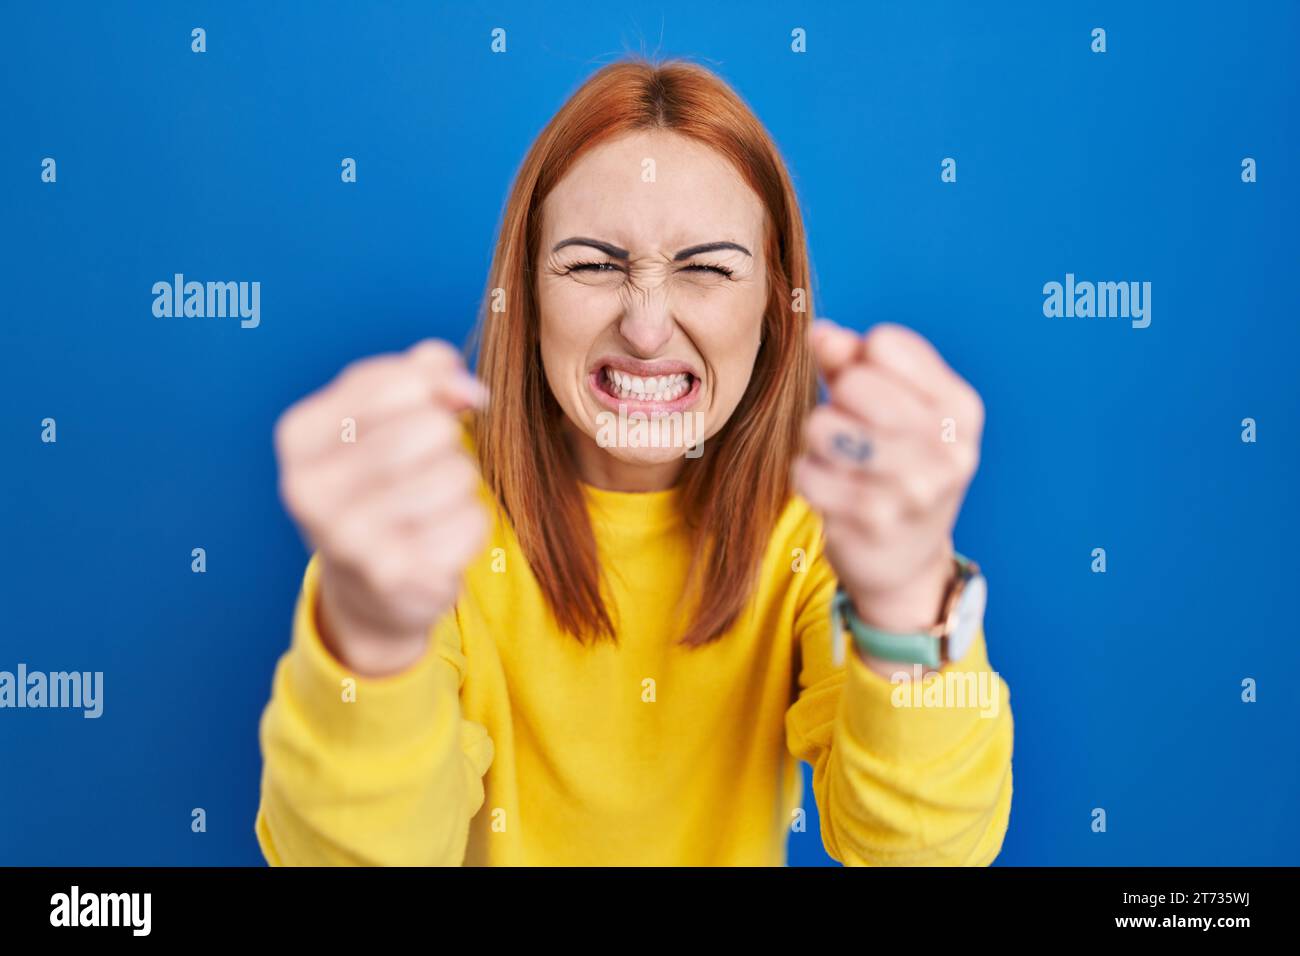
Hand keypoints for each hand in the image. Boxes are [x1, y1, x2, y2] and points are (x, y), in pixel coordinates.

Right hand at [274, 339, 490, 675]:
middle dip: (448, 440)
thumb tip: (464, 385)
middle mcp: (312, 488)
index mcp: (299, 436)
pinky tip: (437, 537)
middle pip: (432, 427)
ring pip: (458, 473)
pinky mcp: (394, 574)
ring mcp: (348, 537)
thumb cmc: (380, 482)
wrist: (367, 588)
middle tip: (428, 464)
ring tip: (429, 503)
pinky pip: (471, 520)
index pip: (398, 381)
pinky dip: (469, 524)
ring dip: (460, 484)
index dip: (440, 383)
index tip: (452, 399)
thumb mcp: (382, 418)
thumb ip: (423, 375)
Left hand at [793, 320, 983, 662]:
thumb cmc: (893, 465)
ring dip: (817, 438)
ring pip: (823, 427)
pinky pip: (806, 472)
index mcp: (960, 408)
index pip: (885, 344)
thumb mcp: (891, 409)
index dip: (858, 360)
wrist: (905, 560)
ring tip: (836, 454)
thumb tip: (820, 334)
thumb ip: (851, 363)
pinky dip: (807, 475)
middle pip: (855, 383)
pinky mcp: (872, 522)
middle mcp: (949, 448)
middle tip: (847, 424)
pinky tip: (829, 487)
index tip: (866, 387)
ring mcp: (914, 489)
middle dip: (836, 398)